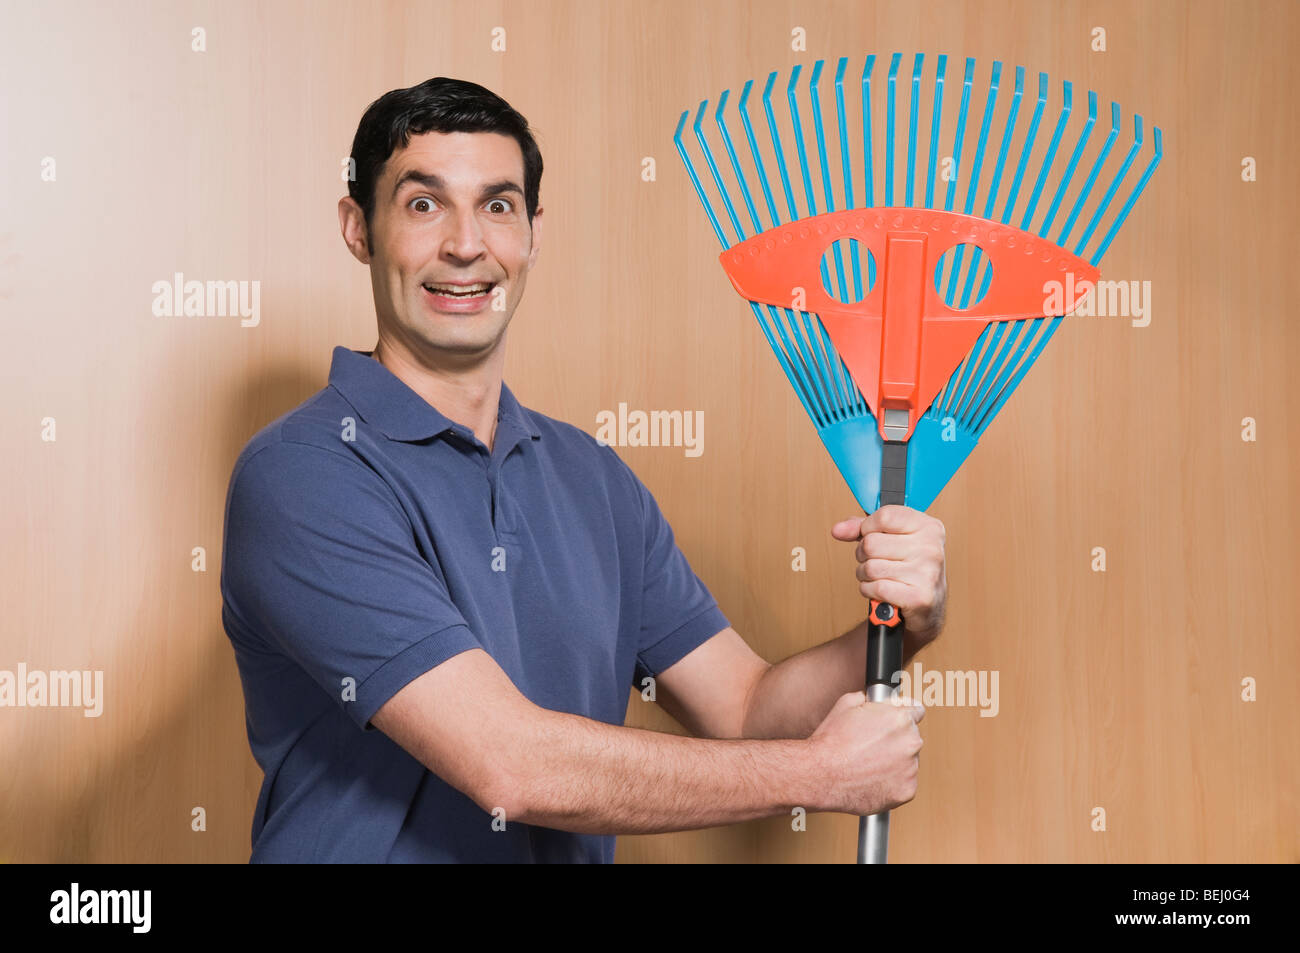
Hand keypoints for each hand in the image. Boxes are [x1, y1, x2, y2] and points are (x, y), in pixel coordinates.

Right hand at [807, 690, 924, 814]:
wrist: (820, 775)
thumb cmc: (831, 740)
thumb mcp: (848, 703)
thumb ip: (872, 698)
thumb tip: (877, 699)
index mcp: (900, 718)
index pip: (917, 711)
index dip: (903, 715)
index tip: (895, 723)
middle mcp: (911, 742)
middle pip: (912, 738)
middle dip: (896, 740)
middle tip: (873, 747)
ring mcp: (910, 769)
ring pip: (908, 762)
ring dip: (894, 762)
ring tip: (868, 765)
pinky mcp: (906, 791)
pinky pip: (904, 783)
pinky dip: (891, 783)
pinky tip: (871, 779)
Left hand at [831, 505, 947, 645]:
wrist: (927, 605)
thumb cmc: (908, 567)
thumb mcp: (891, 539)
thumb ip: (863, 528)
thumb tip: (838, 529)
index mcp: (928, 527)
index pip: (884, 516)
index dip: (868, 527)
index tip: (872, 535)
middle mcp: (931, 548)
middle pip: (871, 543)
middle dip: (863, 555)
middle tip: (875, 561)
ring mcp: (927, 573)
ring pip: (870, 567)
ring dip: (865, 575)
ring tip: (879, 577)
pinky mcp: (918, 598)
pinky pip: (875, 588)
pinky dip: (870, 591)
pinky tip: (882, 590)